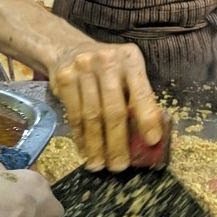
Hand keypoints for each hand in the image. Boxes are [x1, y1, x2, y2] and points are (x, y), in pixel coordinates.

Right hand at [49, 41, 163, 171]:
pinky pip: (73, 115)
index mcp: (130, 59)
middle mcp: (107, 61)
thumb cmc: (107, 69)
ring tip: (100, 165)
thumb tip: (148, 137)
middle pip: (113, 110)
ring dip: (96, 146)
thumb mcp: (127, 73)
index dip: (147, 118)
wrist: (69, 50)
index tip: (152, 141)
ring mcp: (83, 69)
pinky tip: (85, 150)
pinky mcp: (64, 79)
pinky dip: (80, 137)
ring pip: (91, 116)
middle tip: (119, 166)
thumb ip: (137, 97)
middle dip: (117, 143)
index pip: (141, 92)